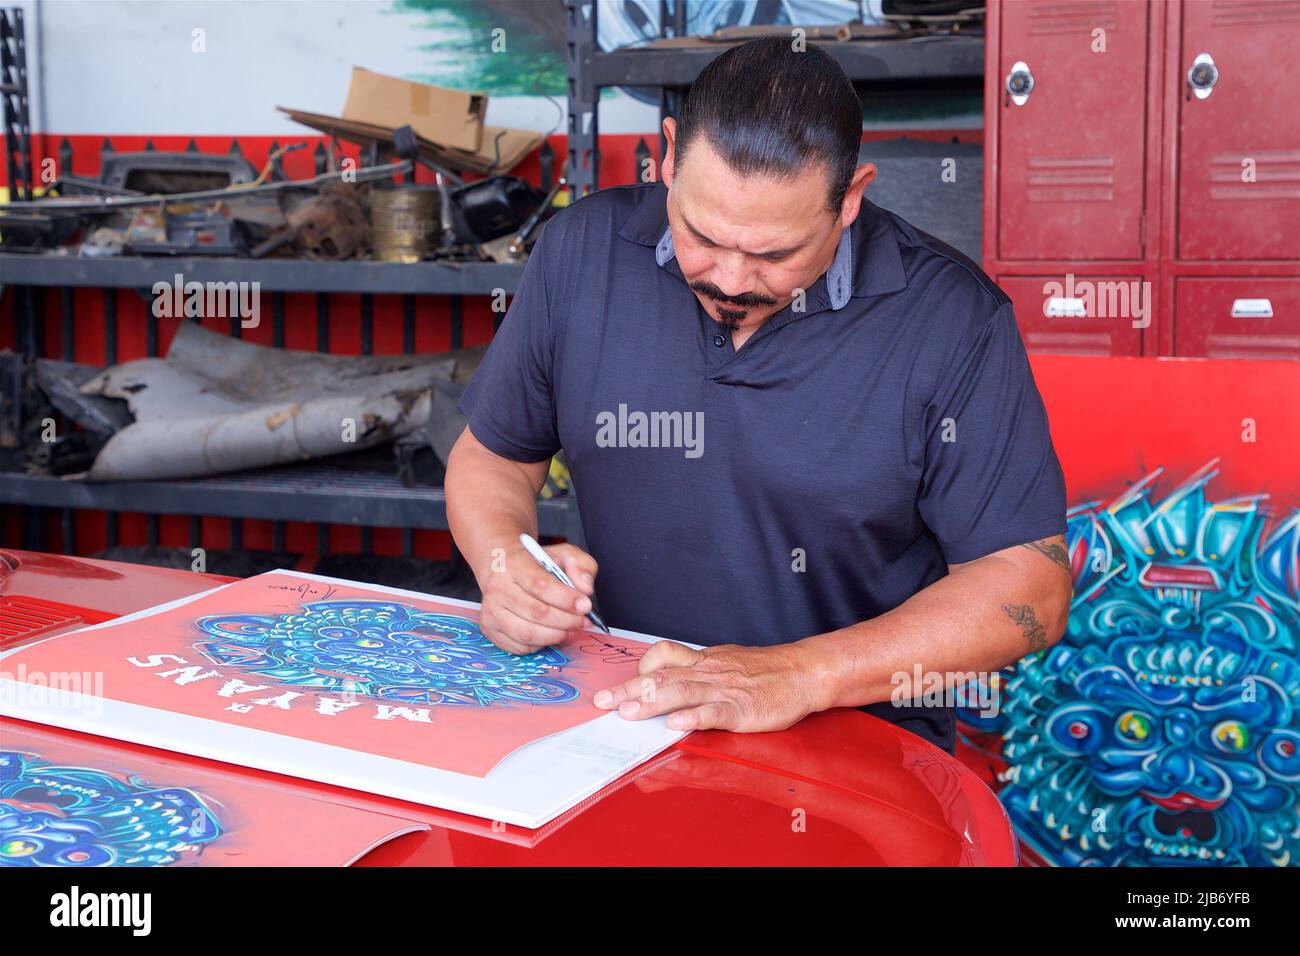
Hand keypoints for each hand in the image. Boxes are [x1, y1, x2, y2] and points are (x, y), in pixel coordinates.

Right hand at [478, 541, 597, 654]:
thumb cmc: (536, 564)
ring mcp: (491, 612)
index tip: (586, 606)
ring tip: (570, 628)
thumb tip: (585, 589)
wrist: (503, 569)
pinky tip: (550, 632)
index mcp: (514, 565)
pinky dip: (541, 644)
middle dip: (567, 620)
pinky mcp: (490, 630)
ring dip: (556, 635)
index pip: (540, 585)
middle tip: (584, 620)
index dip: (566, 599)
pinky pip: (521, 647)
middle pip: (537, 612)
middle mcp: (497, 588)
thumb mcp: (564, 554)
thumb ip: (581, 566)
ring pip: (528, 634)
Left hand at [592, 640, 822, 732]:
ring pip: (682, 692)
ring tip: (630, 713)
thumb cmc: (766, 670)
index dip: (640, 669)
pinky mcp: (742, 709)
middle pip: (663, 676)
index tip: (620, 686)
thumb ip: (698, 671)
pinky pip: (715, 712)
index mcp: (704, 661)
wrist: (803, 672)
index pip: (663, 656)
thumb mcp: (726, 661)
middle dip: (630, 689)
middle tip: (602, 703)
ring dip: (653, 702)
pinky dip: (694, 718)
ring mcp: (724, 690)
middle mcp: (708, 672)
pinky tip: (677, 725)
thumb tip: (667, 681)